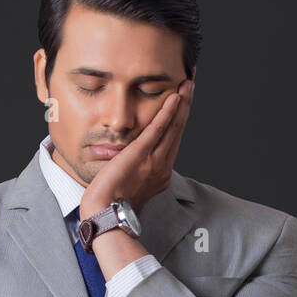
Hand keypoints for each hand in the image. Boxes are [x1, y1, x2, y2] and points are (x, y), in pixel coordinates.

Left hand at [80, 76, 194, 218]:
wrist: (105, 212)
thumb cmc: (111, 203)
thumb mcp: (130, 185)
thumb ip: (137, 170)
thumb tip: (133, 160)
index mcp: (161, 174)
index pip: (173, 140)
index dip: (180, 119)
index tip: (184, 102)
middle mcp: (162, 167)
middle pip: (178, 130)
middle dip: (186, 105)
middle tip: (191, 83)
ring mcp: (153, 161)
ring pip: (173, 127)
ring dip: (182, 103)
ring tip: (187, 83)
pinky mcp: (140, 155)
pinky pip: (158, 129)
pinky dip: (167, 113)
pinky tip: (174, 98)